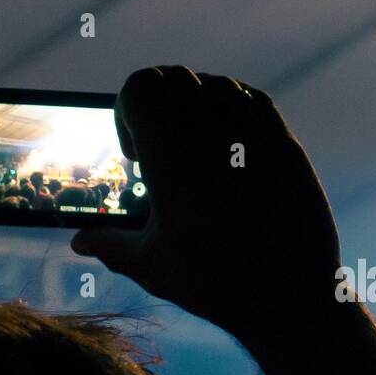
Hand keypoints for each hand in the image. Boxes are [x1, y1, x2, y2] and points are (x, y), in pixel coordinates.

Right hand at [72, 66, 340, 340]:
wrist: (294, 296)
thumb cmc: (218, 283)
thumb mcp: (153, 266)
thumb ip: (110, 244)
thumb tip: (81, 241)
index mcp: (174, 153)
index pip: (141, 86)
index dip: (128, 113)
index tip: (137, 157)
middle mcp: (215, 130)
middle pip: (175, 78)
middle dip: (160, 106)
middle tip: (162, 152)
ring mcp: (257, 132)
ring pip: (215, 86)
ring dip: (196, 108)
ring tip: (197, 155)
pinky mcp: (287, 142)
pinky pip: (251, 102)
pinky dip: (233, 114)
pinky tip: (231, 156)